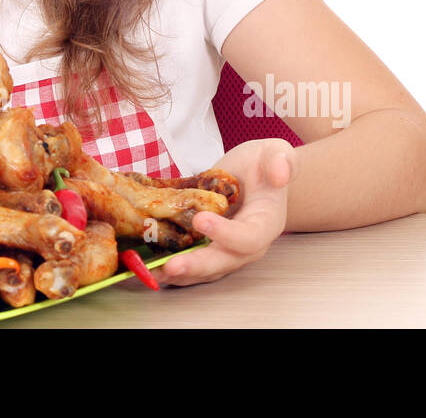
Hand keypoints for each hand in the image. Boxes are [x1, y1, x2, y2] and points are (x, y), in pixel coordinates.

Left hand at [154, 138, 296, 287]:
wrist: (254, 175)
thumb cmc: (263, 163)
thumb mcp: (275, 152)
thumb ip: (280, 160)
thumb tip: (281, 174)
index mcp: (265, 223)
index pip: (249, 237)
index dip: (227, 234)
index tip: (201, 220)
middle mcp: (247, 245)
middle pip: (224, 262)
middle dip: (196, 266)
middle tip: (171, 265)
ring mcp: (227, 251)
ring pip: (205, 270)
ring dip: (177, 274)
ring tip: (149, 273)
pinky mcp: (208, 250)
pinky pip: (191, 265)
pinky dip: (168, 268)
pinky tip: (145, 269)